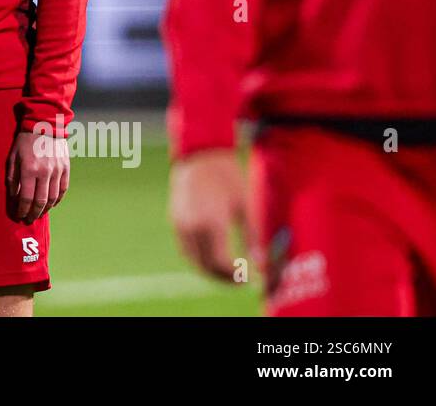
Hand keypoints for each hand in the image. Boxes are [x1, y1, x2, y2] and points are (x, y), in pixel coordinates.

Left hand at [7, 129, 69, 222]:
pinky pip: (63, 190)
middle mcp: (44, 172)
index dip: (21, 210)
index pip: (25, 197)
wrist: (44, 125)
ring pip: (53, 198)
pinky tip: (51, 205)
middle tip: (28, 220)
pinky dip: (57, 200)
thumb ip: (12, 178)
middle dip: (33, 214)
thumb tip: (13, 197)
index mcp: (29, 169)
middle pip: (40, 201)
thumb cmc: (24, 142)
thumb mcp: (12, 157)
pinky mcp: (66, 168)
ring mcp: (57, 171)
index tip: (18, 216)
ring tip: (38, 214)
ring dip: (45, 209)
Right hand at [169, 148, 248, 280]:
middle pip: (206, 265)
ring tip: (227, 273)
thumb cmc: (227, 177)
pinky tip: (212, 258)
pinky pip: (186, 249)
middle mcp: (193, 227)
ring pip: (193, 260)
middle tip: (240, 280)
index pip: (221, 262)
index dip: (234, 275)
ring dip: (209, 271)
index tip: (248, 278)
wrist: (200, 155)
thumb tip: (260, 263)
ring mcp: (181, 224)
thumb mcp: (245, 205)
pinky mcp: (175, 220)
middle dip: (223, 278)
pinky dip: (198, 259)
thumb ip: (252, 237)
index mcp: (213, 223)